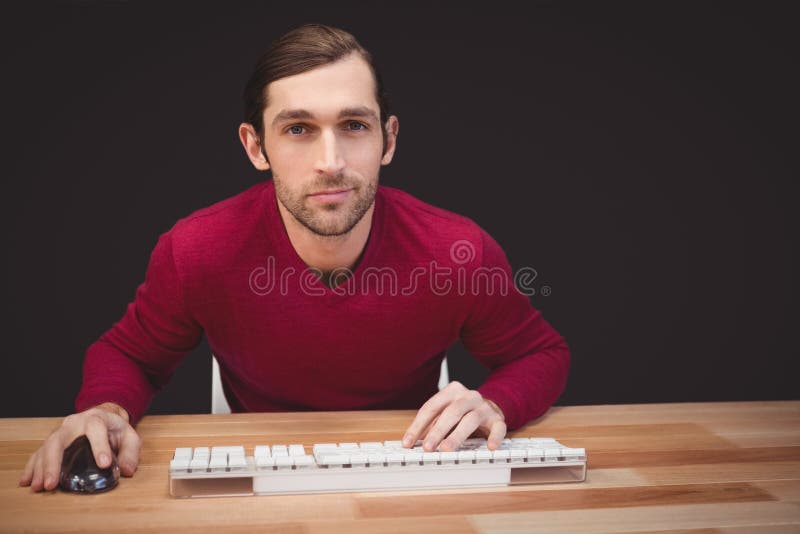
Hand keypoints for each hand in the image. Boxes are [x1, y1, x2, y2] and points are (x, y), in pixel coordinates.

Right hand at [19, 402, 140, 491]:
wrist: (102, 416)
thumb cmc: (115, 429)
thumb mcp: (129, 436)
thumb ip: (131, 452)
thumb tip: (128, 471)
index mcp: (96, 419)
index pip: (96, 428)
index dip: (99, 445)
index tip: (103, 464)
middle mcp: (74, 423)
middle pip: (59, 440)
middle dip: (53, 463)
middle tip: (52, 484)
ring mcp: (61, 432)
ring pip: (46, 447)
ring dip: (40, 468)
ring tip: (40, 487)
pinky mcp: (53, 441)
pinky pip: (38, 453)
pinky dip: (32, 467)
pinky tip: (27, 481)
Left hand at [402, 381, 506, 451]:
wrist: (492, 404)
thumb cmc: (463, 411)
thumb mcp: (446, 413)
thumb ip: (432, 424)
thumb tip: (413, 441)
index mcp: (451, 391)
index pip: (431, 407)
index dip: (418, 426)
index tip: (408, 443)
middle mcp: (468, 396)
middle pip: (451, 412)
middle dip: (437, 431)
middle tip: (427, 447)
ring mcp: (484, 407)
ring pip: (470, 420)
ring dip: (457, 435)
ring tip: (446, 449)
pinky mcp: (498, 418)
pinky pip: (498, 428)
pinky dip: (494, 437)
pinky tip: (490, 447)